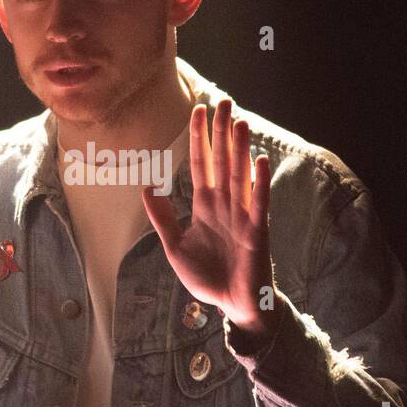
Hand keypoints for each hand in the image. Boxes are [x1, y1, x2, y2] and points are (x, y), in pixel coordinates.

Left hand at [142, 97, 282, 338]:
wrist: (233, 305)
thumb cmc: (208, 277)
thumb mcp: (175, 246)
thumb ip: (162, 218)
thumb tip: (147, 188)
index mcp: (205, 206)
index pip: (201, 164)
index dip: (199, 138)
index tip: (198, 110)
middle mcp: (225, 205)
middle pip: (222, 161)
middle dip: (221, 133)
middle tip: (224, 101)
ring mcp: (242, 217)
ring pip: (239, 176)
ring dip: (239, 149)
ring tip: (240, 122)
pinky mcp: (256, 233)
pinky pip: (258, 204)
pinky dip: (259, 183)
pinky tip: (259, 161)